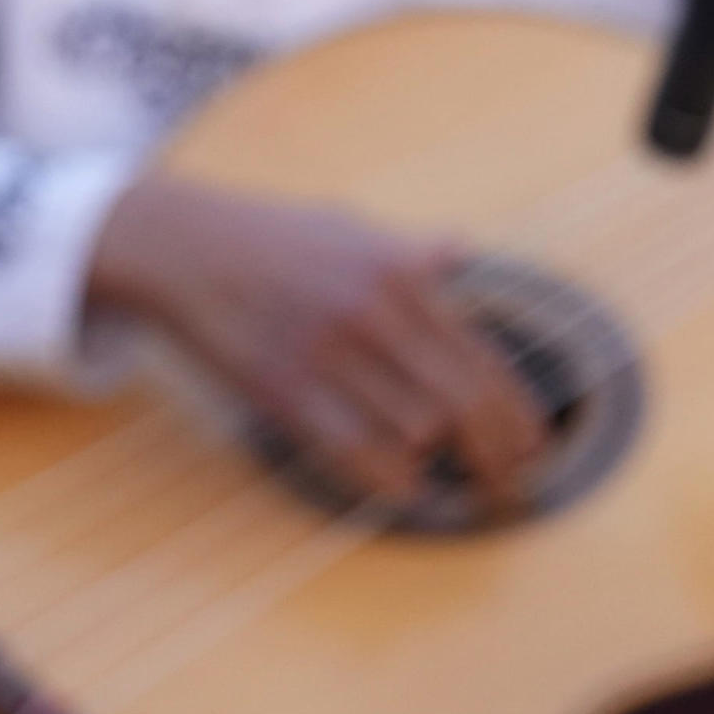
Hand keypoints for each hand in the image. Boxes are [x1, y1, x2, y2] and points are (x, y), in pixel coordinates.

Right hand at [85, 175, 548, 505]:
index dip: (518, 416)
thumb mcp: (344, 227)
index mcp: (395, 272)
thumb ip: (408, 249)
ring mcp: (325, 352)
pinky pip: (355, 452)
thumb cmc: (266, 236)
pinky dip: (392, 479)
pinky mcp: (282, 388)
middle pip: (462, 405)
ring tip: (456, 481)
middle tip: (510, 485)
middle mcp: (369, 311)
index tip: (535, 449)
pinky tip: (406, 487)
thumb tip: (459, 251)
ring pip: (416, 431)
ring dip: (442, 463)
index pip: (481, 358)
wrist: (179, 243)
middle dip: (498, 456)